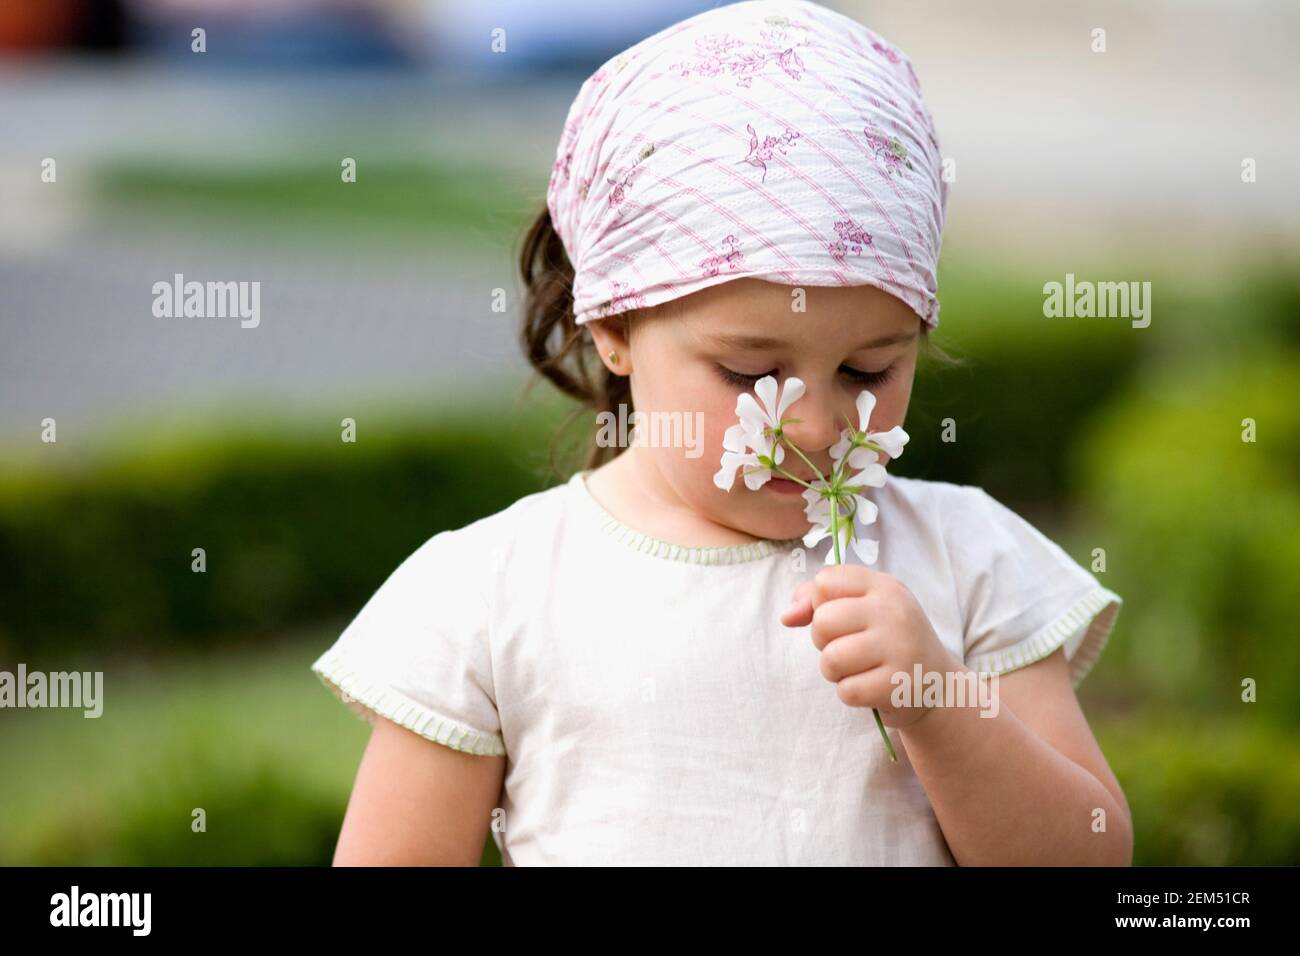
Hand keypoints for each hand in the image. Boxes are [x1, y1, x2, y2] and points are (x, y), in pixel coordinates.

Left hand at [781, 564, 960, 729]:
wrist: (938, 686)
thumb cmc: (889, 640)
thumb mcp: (863, 607)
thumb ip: (818, 600)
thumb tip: (787, 616)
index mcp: (884, 587)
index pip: (826, 582)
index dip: (820, 604)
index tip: (842, 618)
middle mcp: (894, 613)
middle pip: (822, 622)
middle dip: (825, 641)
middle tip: (852, 647)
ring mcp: (899, 649)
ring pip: (830, 659)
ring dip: (836, 671)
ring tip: (860, 668)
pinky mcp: (897, 686)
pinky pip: (846, 691)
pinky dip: (851, 693)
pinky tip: (872, 687)